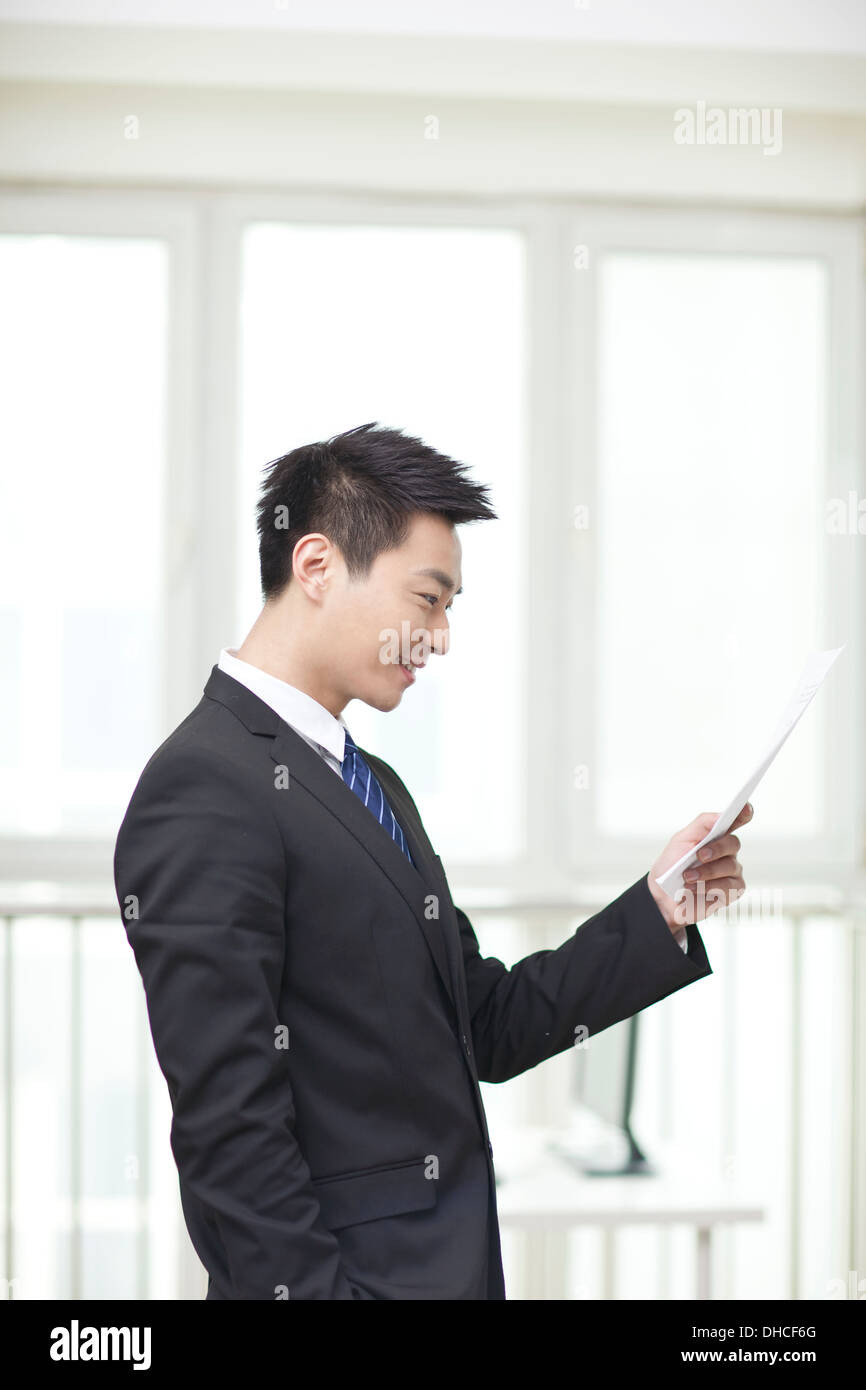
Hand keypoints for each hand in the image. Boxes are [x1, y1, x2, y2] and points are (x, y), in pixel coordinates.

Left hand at [647, 803, 753, 930]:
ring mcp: (732, 871)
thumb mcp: (681, 839)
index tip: (746, 808)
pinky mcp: (732, 890)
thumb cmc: (673, 864)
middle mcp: (727, 852)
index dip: (743, 813)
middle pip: (732, 843)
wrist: (664, 894)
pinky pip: (729, 886)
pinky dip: (710, 886)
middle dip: (716, 849)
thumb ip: (702, 824)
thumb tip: (722, 815)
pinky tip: (696, 889)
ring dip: (706, 872)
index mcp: (716, 835)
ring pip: (729, 866)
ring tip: (687, 878)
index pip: (736, 820)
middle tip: (698, 856)